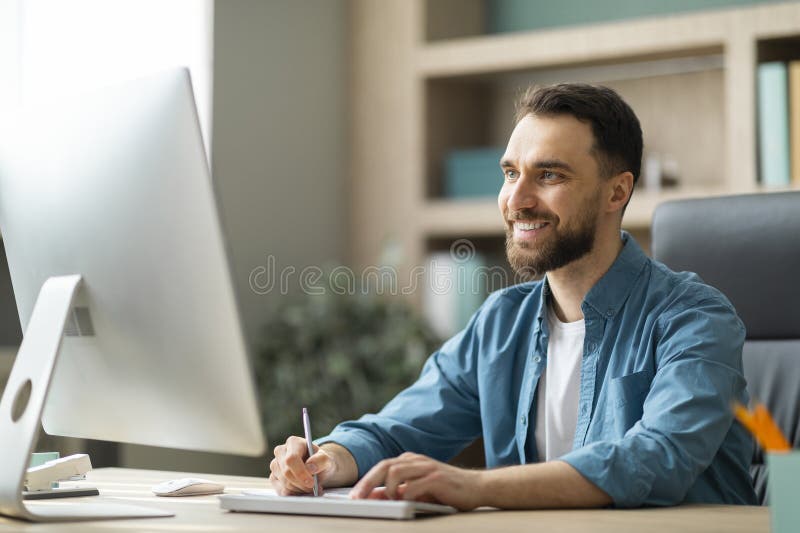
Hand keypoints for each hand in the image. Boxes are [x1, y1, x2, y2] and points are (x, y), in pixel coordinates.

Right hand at [269, 436, 335, 495]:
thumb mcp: (326, 459)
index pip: (291, 459)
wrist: (316, 468)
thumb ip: (321, 460)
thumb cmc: (320, 462)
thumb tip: (310, 468)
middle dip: (301, 483)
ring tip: (310, 487)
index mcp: (293, 442)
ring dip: (299, 489)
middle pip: (286, 472)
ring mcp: (275, 465)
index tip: (311, 482)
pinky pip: (281, 491)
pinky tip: (302, 490)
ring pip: (284, 483)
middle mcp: (280, 451)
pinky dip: (293, 494)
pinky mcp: (273, 478)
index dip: (300, 472)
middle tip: (314, 487)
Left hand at [349, 452, 483, 510]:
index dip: (366, 481)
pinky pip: (413, 485)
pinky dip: (405, 495)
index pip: (382, 467)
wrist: (477, 487)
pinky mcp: (437, 478)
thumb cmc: (447, 491)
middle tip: (356, 499)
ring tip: (389, 501)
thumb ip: (399, 492)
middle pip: (384, 466)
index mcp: (411, 461)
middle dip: (367, 483)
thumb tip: (374, 498)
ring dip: (387, 489)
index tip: (353, 496)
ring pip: (395, 472)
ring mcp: (426, 467)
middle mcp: (416, 461)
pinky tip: (406, 502)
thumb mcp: (419, 491)